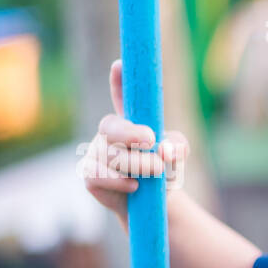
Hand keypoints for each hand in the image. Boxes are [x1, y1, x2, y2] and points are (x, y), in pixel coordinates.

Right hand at [79, 59, 188, 225]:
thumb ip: (178, 147)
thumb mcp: (178, 156)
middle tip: (151, 142)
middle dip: (131, 134)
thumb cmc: (164, 171)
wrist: (153, 204)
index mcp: (129, 120)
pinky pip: (98, 174)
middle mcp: (109, 132)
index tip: (121, 64)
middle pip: (110, 126)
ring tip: (156, 170)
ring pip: (109, 154)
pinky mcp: (89, 175)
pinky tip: (134, 185)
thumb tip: (164, 149)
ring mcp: (95, 152)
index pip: (121, 94)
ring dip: (137, 163)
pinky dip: (120, 181)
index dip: (119, 79)